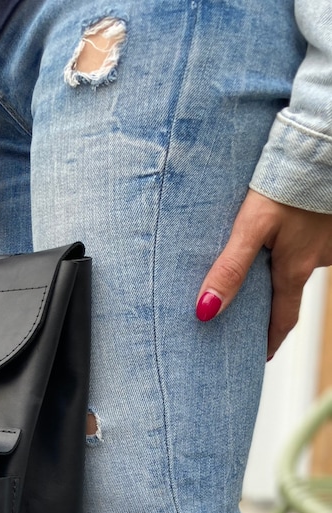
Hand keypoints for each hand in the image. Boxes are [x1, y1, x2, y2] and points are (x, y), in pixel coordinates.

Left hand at [196, 189, 331, 358]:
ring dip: (287, 264)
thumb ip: (230, 268)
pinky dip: (299, 239)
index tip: (262, 357)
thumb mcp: (252, 227)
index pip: (283, 318)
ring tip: (266, 259)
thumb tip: (206, 311)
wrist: (324, 142)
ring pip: (304, 261)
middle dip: (275, 304)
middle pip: (292, 290)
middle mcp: (317, 258)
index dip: (271, 341)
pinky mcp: (331, 217)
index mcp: (295, 268)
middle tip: (257, 315)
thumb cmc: (287, 179)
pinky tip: (288, 227)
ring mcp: (328, 238)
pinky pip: (314, 237)